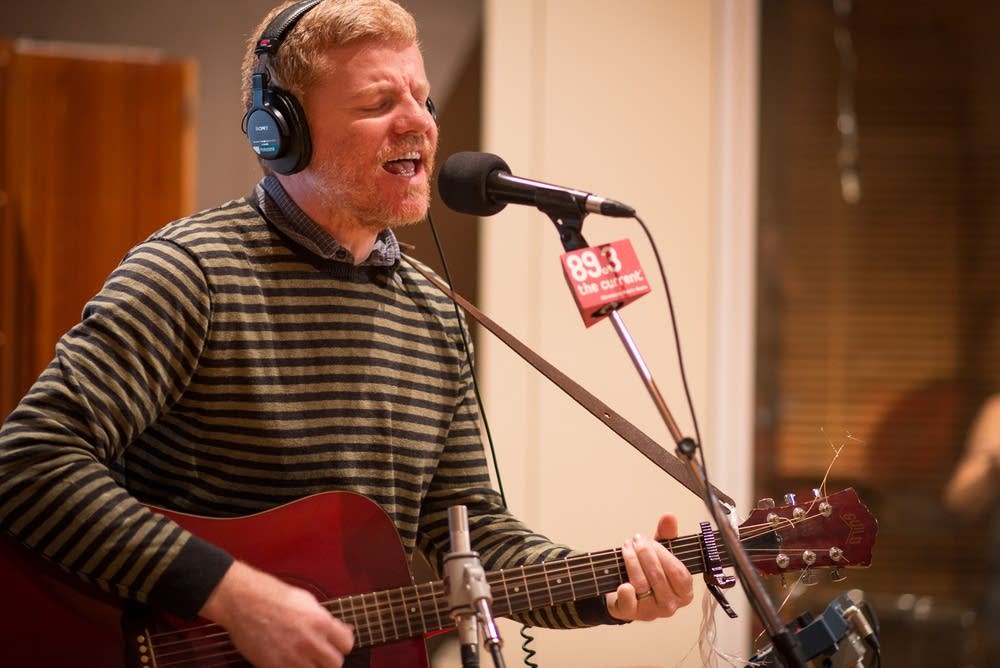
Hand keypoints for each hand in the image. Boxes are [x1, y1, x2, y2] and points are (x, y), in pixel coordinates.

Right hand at [200, 561, 354, 666]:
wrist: (243, 602)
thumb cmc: (273, 596)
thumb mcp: (307, 601)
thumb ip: (325, 619)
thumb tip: (341, 630)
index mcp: (321, 622)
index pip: (347, 644)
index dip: (341, 643)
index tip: (335, 642)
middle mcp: (310, 642)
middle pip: (335, 664)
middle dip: (329, 658)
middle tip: (320, 652)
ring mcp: (292, 658)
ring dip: (313, 666)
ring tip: (304, 657)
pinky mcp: (275, 667)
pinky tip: (289, 660)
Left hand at [605, 513, 693, 621]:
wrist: (624, 591)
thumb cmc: (648, 572)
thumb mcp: (661, 552)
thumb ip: (667, 535)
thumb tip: (669, 517)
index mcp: (684, 591)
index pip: (678, 571)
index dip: (662, 553)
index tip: (649, 540)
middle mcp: (671, 605)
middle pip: (658, 576)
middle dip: (644, 553)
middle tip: (635, 540)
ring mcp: (652, 612)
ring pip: (642, 584)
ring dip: (631, 561)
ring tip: (626, 548)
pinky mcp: (632, 614)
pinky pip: (629, 602)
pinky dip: (625, 591)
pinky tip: (622, 582)